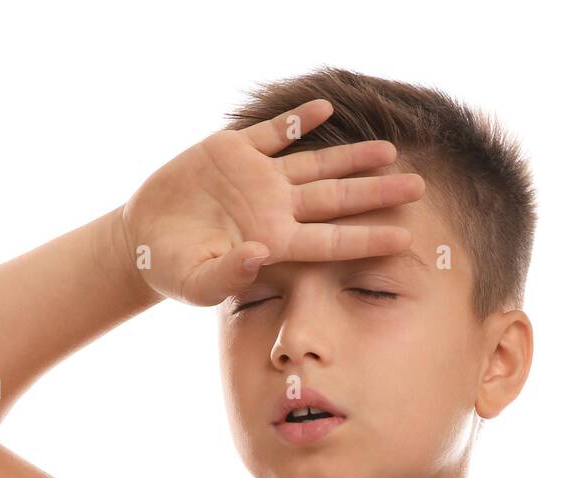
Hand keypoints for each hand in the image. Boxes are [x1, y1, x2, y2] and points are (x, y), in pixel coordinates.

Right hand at [118, 97, 425, 306]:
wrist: (144, 239)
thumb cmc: (173, 270)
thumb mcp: (197, 282)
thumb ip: (229, 275)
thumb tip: (258, 256)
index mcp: (274, 243)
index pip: (332, 241)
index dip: (368, 238)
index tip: (406, 237)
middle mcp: (275, 209)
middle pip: (337, 199)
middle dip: (378, 194)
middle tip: (419, 188)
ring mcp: (259, 178)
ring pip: (316, 165)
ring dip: (352, 157)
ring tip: (391, 151)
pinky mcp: (235, 151)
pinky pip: (275, 133)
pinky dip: (299, 120)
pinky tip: (326, 109)